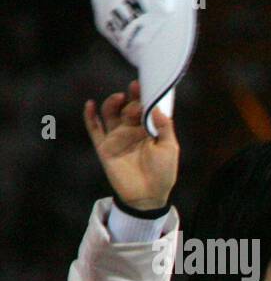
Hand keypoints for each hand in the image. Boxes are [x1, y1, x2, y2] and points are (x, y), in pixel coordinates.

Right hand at [83, 79, 178, 210]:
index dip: (141, 96)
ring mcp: (116, 138)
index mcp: (148, 130)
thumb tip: (156, 108)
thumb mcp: (170, 148)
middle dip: (131, 100)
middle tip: (135, 97)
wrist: (148, 196)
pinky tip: (90, 104)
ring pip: (110, 114)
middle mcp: (131, 131)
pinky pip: (94, 129)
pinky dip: (90, 116)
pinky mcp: (104, 147)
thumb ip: (165, 128)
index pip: (143, 108)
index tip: (141, 85)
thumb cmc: (163, 173)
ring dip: (112, 103)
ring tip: (119, 98)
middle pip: (127, 108)